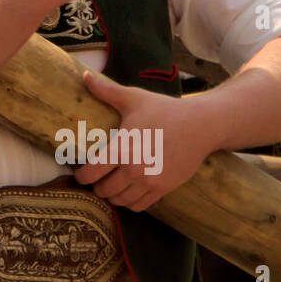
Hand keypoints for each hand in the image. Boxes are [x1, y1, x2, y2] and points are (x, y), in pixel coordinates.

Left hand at [70, 71, 215, 210]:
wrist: (201, 126)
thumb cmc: (165, 110)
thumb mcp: (134, 98)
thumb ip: (106, 91)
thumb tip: (84, 76)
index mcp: (122, 149)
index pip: (91, 172)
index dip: (81, 175)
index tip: (80, 172)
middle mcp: (134, 169)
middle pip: (103, 190)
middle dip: (96, 185)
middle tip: (95, 177)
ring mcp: (150, 182)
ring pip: (120, 201)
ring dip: (112, 195)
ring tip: (110, 184)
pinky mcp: (163, 189)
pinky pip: (138, 206)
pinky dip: (129, 202)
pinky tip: (127, 190)